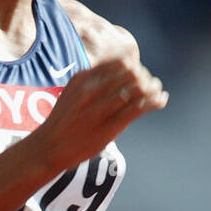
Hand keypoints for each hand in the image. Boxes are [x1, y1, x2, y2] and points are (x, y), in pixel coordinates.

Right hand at [36, 40, 167, 174]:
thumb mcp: (73, 93)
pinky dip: (155, 101)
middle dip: (145, 76)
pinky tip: (161, 100)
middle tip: (152, 83)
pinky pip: (140, 107)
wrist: (48, 148)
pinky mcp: (111, 125)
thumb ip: (92, 82)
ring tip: (158, 91)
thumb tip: (120, 71)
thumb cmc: (63, 122)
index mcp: (83, 78)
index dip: (134, 66)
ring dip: (153, 87)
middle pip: (131, 72)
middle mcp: (93, 89)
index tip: (139, 73)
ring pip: (138, 88)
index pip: (118, 62)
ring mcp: (101, 107)